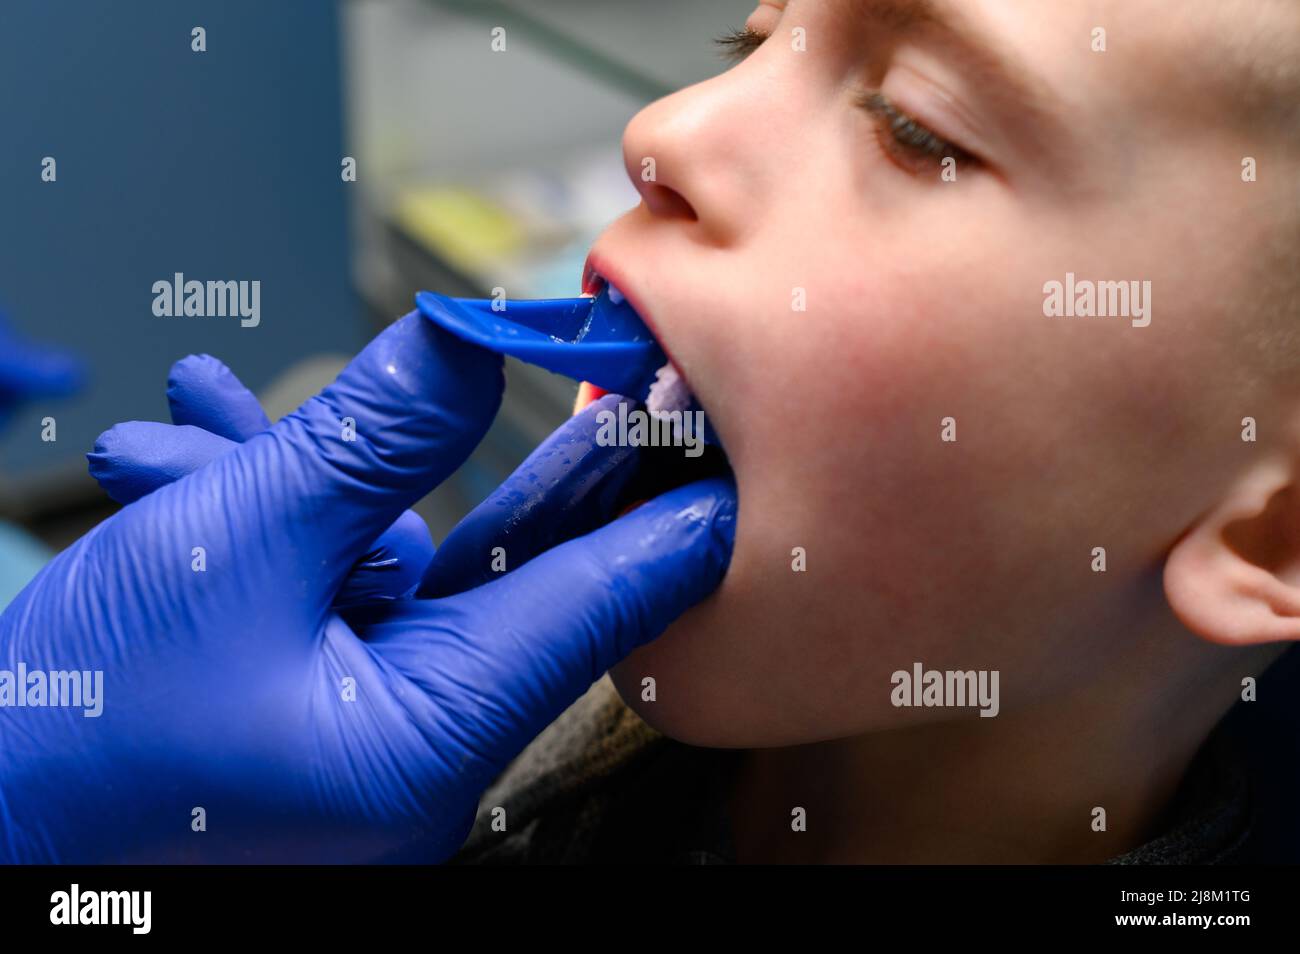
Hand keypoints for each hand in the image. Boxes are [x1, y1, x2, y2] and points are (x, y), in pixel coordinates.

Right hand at [0, 312, 734, 862]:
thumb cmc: (82, 719)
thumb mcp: (234, 541)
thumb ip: (367, 438)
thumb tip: (468, 346)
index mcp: (428, 736)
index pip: (598, 604)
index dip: (668, 507)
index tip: (726, 436)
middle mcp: (425, 748)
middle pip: (535, 578)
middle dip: (568, 465)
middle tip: (634, 378)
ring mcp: (381, 730)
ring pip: (442, 571)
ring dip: (406, 475)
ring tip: (412, 387)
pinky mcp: (338, 705)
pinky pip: (368, 592)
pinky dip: (330, 520)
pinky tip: (245, 450)